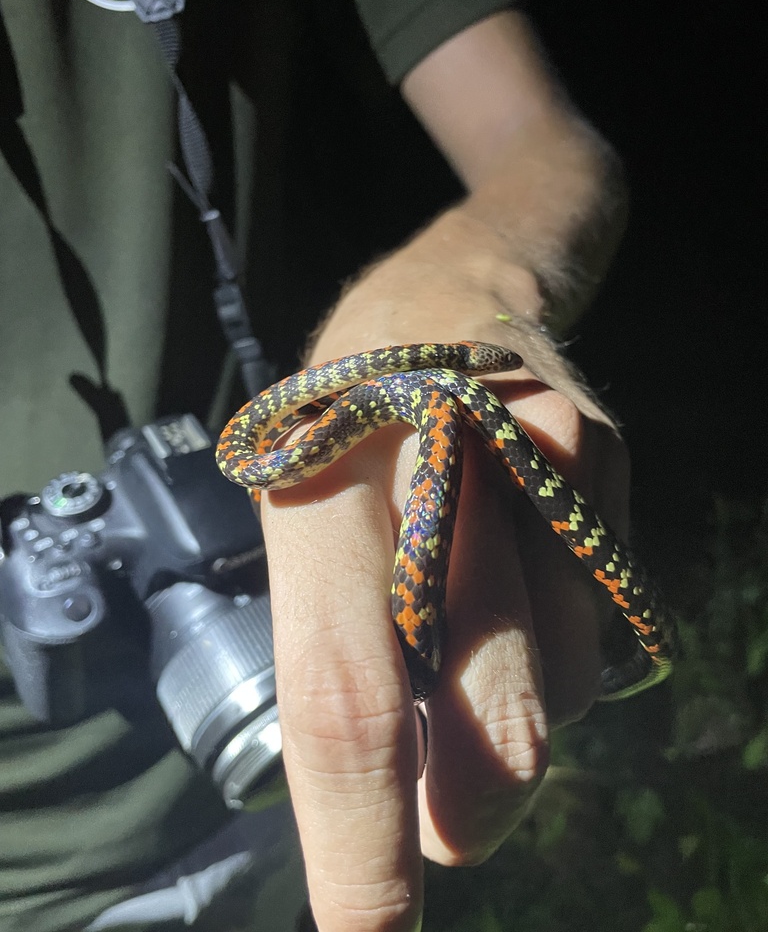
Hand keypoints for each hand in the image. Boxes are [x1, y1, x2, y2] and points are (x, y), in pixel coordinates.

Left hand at [260, 350, 629, 931]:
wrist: (446, 297)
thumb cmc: (350, 430)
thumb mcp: (304, 520)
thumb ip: (346, 647)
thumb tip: (400, 795)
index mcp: (325, 496)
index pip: (347, 701)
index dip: (360, 842)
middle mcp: (443, 473)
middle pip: (494, 710)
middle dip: (475, 803)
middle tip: (450, 826)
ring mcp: (543, 462)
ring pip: (566, 681)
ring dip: (521, 713)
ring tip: (475, 636)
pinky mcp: (609, 464)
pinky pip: (606, 621)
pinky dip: (562, 651)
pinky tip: (523, 588)